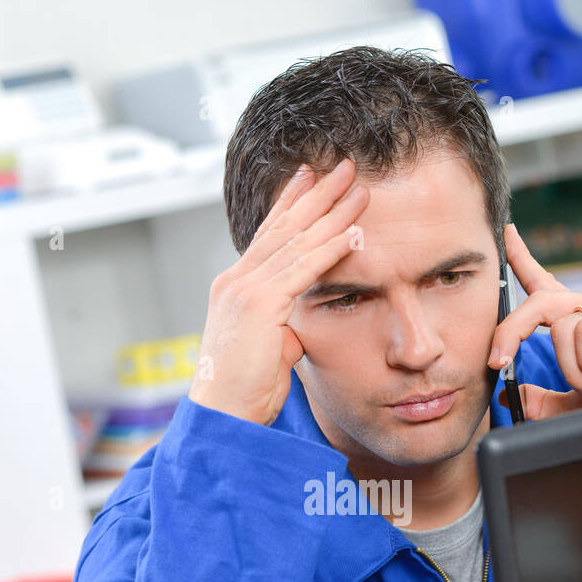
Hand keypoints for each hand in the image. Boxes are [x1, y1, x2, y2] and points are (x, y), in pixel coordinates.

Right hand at [190, 157, 368, 424]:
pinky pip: (303, 269)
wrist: (222, 416)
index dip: (291, 204)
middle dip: (316, 194)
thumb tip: (300, 327)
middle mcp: (236, 281)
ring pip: (297, 241)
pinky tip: (353, 231)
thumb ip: (284, 329)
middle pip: (284, 227)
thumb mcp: (269, 351)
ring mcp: (244, 290)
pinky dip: (330, 248)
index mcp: (236, 288)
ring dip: (331, 212)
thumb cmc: (245, 392)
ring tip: (358, 188)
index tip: (311, 177)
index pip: (269, 235)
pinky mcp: (258, 305)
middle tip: (342, 165)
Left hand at [489, 224, 581, 418]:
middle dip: (510, 330)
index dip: (523, 258)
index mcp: (580, 323)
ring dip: (570, 369)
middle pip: (538, 301)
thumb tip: (509, 395)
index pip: (545, 283)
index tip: (506, 233)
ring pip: (561, 324)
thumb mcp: (574, 406)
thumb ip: (543, 400)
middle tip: (497, 361)